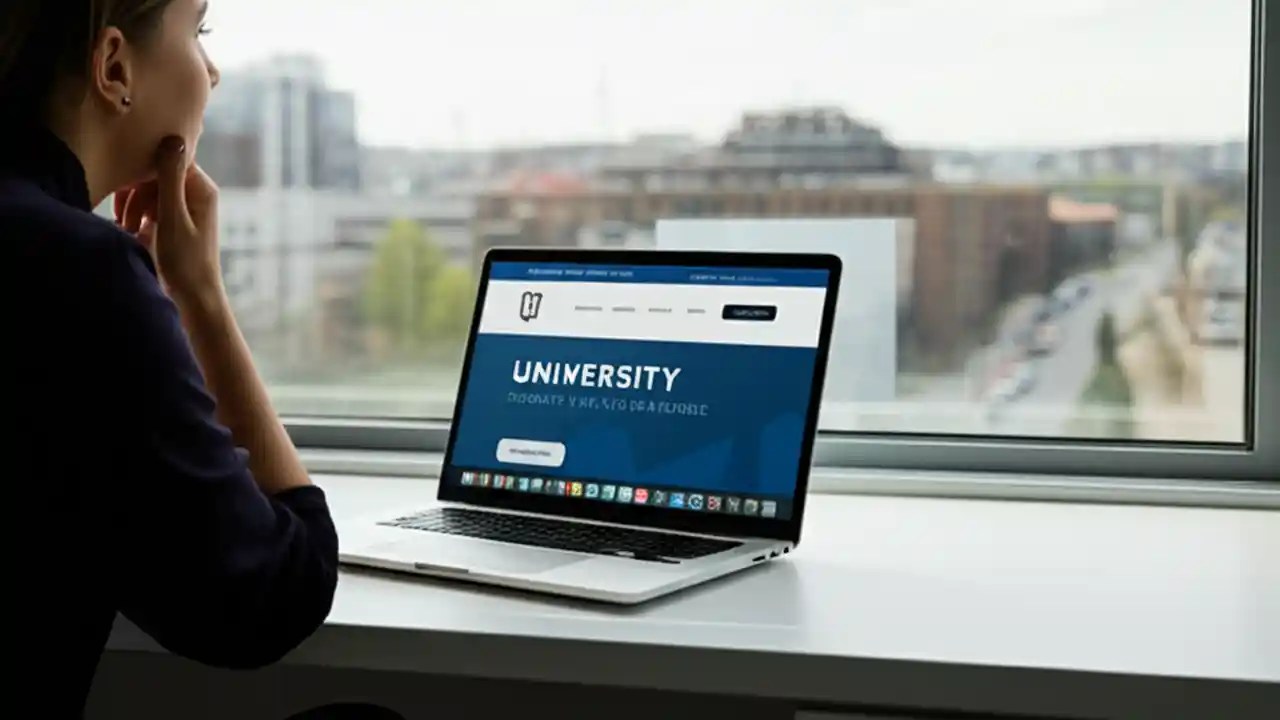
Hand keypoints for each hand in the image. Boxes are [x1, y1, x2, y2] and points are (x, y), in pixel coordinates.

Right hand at [114, 136, 223, 305]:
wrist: (193, 298)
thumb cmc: (185, 261)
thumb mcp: (172, 217)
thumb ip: (170, 179)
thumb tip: (172, 137)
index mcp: (201, 188)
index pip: (167, 159)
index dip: (143, 170)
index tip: (126, 188)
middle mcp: (196, 193)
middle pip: (155, 174)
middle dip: (135, 192)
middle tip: (125, 219)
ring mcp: (184, 207)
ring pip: (149, 190)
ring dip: (132, 206)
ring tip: (127, 229)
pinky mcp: (173, 220)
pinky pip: (149, 206)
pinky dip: (136, 216)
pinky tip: (128, 231)